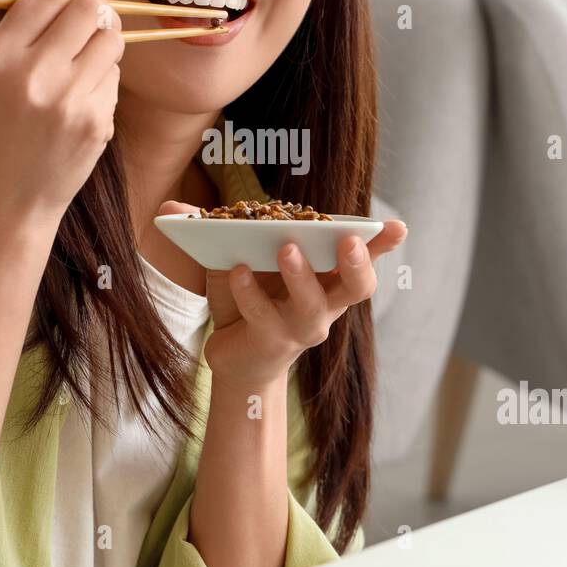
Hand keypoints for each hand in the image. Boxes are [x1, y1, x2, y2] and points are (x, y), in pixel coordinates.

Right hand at [0, 0, 122, 223]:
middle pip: (89, 8)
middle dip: (95, 5)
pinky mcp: (96, 123)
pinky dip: (102, 80)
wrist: (8, 199)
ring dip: (102, 42)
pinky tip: (79, 101)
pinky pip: (113, 78)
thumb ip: (26, 18)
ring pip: (110, 41)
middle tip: (90, 15)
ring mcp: (68, 102)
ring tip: (80, 63)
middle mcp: (33, 77)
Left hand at [157, 201, 407, 387]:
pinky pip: (264, 315)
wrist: (234, 357)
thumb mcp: (239, 259)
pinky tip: (236, 272)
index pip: (364, 259)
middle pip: (357, 287)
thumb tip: (168, 209)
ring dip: (300, 275)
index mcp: (328, 279)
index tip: (398, 227)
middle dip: (358, 262)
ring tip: (286, 249)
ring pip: (313, 305)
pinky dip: (250, 292)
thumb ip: (212, 231)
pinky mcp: (272, 342)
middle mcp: (324, 305)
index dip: (383, 243)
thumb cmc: (247, 299)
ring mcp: (301, 327)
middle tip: (345, 239)